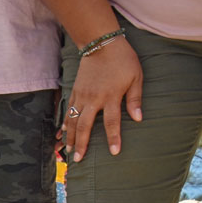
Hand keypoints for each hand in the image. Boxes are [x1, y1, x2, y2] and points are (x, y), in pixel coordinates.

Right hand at [64, 36, 142, 161]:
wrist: (101, 43)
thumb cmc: (123, 60)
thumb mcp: (136, 77)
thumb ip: (135, 99)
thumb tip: (138, 118)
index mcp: (111, 96)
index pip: (112, 122)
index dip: (113, 138)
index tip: (114, 152)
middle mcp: (93, 98)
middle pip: (85, 126)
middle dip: (81, 144)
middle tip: (78, 159)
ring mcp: (82, 95)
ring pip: (72, 120)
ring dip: (70, 137)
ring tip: (68, 151)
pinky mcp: (75, 91)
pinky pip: (68, 110)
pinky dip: (65, 122)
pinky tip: (63, 132)